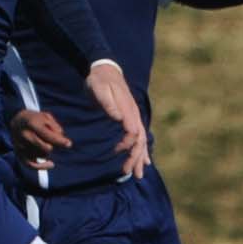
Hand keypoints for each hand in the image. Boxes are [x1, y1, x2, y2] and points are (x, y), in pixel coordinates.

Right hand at [10, 107, 70, 168]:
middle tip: (52, 140)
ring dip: (46, 152)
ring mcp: (21, 145)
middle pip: (47, 148)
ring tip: (44, 143)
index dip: (60, 141)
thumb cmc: (35, 118)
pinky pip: (31, 165)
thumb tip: (62, 141)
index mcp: (32, 124)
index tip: (69, 144)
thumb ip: (55, 127)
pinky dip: (41, 167)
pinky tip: (51, 164)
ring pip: (42, 155)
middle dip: (53, 145)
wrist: (16, 120)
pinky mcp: (19, 153)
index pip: (49, 136)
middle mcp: (25, 135)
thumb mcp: (46, 117)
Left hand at [84, 60, 148, 179]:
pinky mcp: (130, 118)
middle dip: (136, 158)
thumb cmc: (99, 80)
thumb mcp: (100, 88)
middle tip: (129, 173)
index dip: (127, 144)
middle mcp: (134, 115)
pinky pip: (139, 137)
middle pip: (140, 140)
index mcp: (128, 109)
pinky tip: (143, 161)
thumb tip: (118, 118)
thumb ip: (108, 103)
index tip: (116, 151)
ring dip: (140, 158)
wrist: (104, 69)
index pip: (133, 132)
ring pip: (142, 141)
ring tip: (138, 174)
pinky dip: (141, 150)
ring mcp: (134, 117)